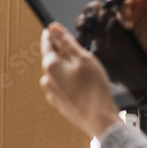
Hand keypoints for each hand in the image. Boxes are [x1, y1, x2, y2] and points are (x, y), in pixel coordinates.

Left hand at [40, 23, 120, 138]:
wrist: (99, 120)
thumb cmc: (94, 89)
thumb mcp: (84, 58)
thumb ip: (67, 42)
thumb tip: (54, 27)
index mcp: (50, 66)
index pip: (47, 44)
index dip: (52, 35)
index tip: (53, 29)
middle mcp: (47, 80)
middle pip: (52, 58)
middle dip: (61, 52)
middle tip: (74, 47)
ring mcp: (52, 93)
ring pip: (57, 73)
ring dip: (66, 67)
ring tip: (82, 67)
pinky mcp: (59, 103)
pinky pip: (61, 86)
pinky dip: (69, 80)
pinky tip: (82, 83)